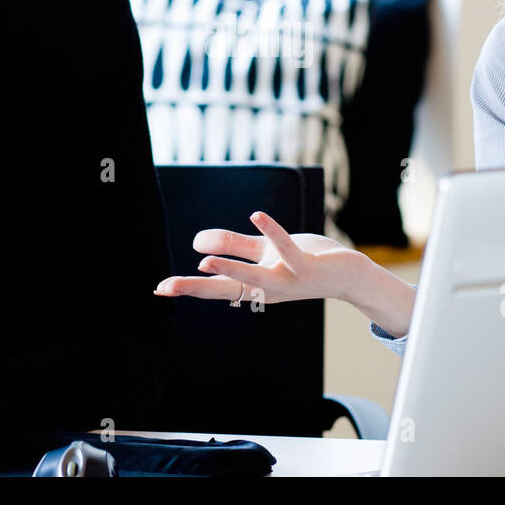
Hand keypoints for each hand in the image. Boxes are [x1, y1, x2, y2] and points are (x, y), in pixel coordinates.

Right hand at [153, 211, 364, 304]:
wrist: (346, 273)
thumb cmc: (303, 261)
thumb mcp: (263, 252)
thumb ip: (233, 246)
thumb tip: (198, 243)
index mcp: (253, 286)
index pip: (215, 287)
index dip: (187, 287)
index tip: (159, 289)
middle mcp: (266, 288)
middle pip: (226, 289)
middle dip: (195, 287)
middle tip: (166, 287)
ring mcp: (286, 279)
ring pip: (254, 277)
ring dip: (229, 268)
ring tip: (202, 261)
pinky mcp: (305, 265)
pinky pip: (286, 248)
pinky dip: (272, 231)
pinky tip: (256, 215)